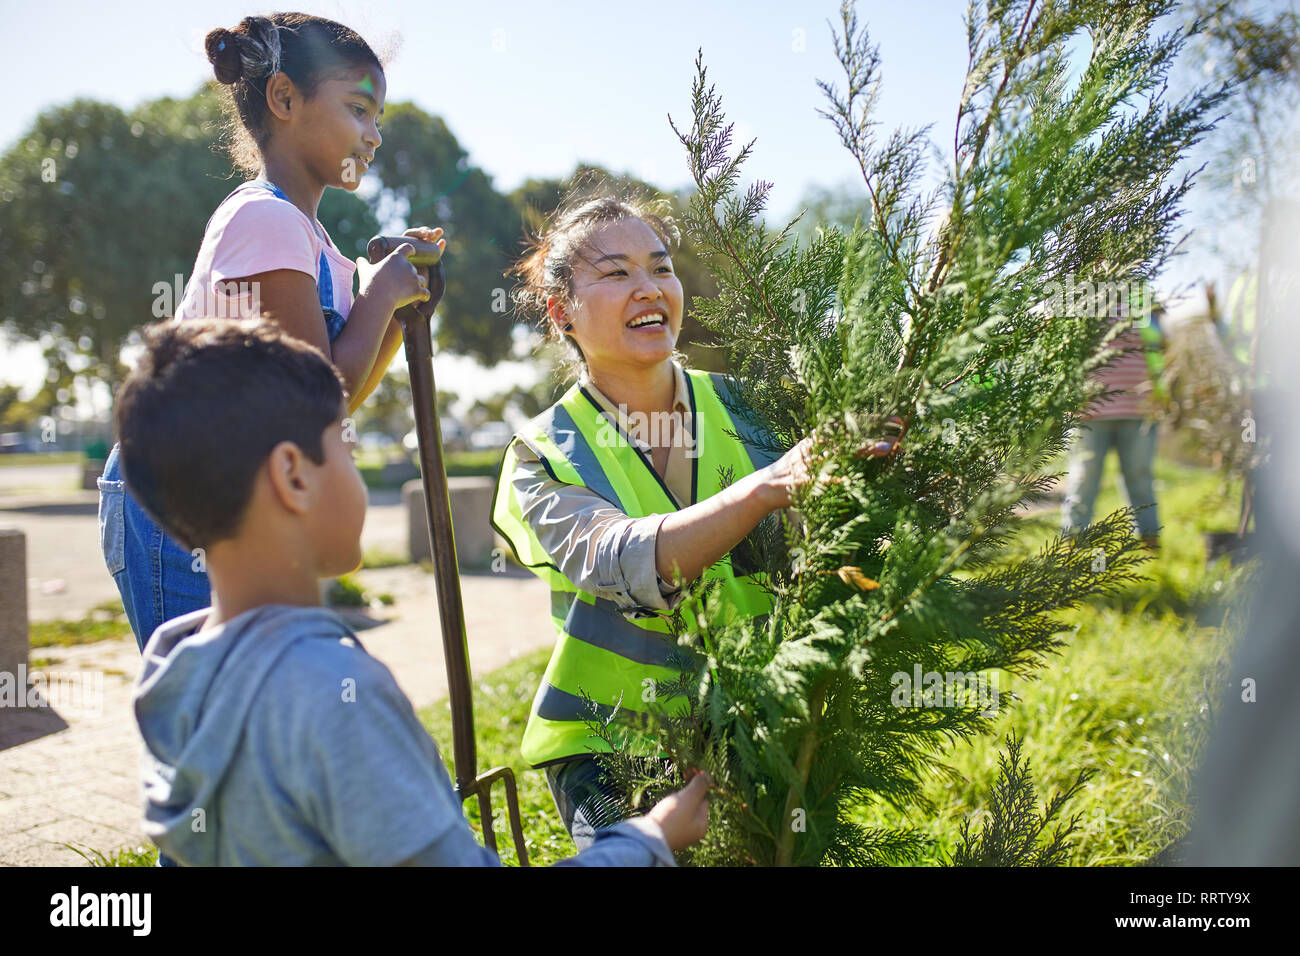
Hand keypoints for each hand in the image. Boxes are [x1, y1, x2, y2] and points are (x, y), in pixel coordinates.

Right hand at [354, 228, 443, 310]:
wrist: (378, 296)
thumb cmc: (371, 282)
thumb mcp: (365, 270)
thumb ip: (363, 264)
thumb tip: (359, 260)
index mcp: (396, 257)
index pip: (408, 248)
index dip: (410, 250)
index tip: (412, 252)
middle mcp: (408, 266)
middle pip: (414, 268)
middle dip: (410, 275)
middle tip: (401, 284)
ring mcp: (414, 278)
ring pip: (422, 280)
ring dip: (418, 285)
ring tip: (410, 292)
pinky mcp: (418, 290)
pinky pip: (426, 293)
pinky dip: (425, 296)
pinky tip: (423, 298)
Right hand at [646, 770, 710, 850]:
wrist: (648, 838)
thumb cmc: (672, 818)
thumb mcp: (689, 798)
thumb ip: (699, 786)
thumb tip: (707, 775)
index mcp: (702, 825)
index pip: (704, 800)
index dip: (697, 785)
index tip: (689, 771)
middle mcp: (693, 831)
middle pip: (693, 804)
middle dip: (686, 792)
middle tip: (679, 782)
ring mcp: (679, 832)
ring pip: (681, 809)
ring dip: (677, 799)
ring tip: (669, 798)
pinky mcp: (666, 832)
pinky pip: (671, 816)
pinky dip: (668, 808)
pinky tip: (663, 807)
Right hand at [766, 415, 903, 508]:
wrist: (767, 486)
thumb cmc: (797, 469)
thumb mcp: (814, 450)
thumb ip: (836, 445)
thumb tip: (867, 442)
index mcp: (820, 435)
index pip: (851, 421)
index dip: (876, 419)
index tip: (898, 420)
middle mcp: (817, 443)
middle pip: (850, 432)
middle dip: (876, 430)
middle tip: (901, 430)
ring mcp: (811, 461)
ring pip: (842, 451)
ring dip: (864, 449)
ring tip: (886, 448)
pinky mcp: (806, 480)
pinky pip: (826, 479)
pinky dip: (841, 479)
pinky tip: (858, 480)